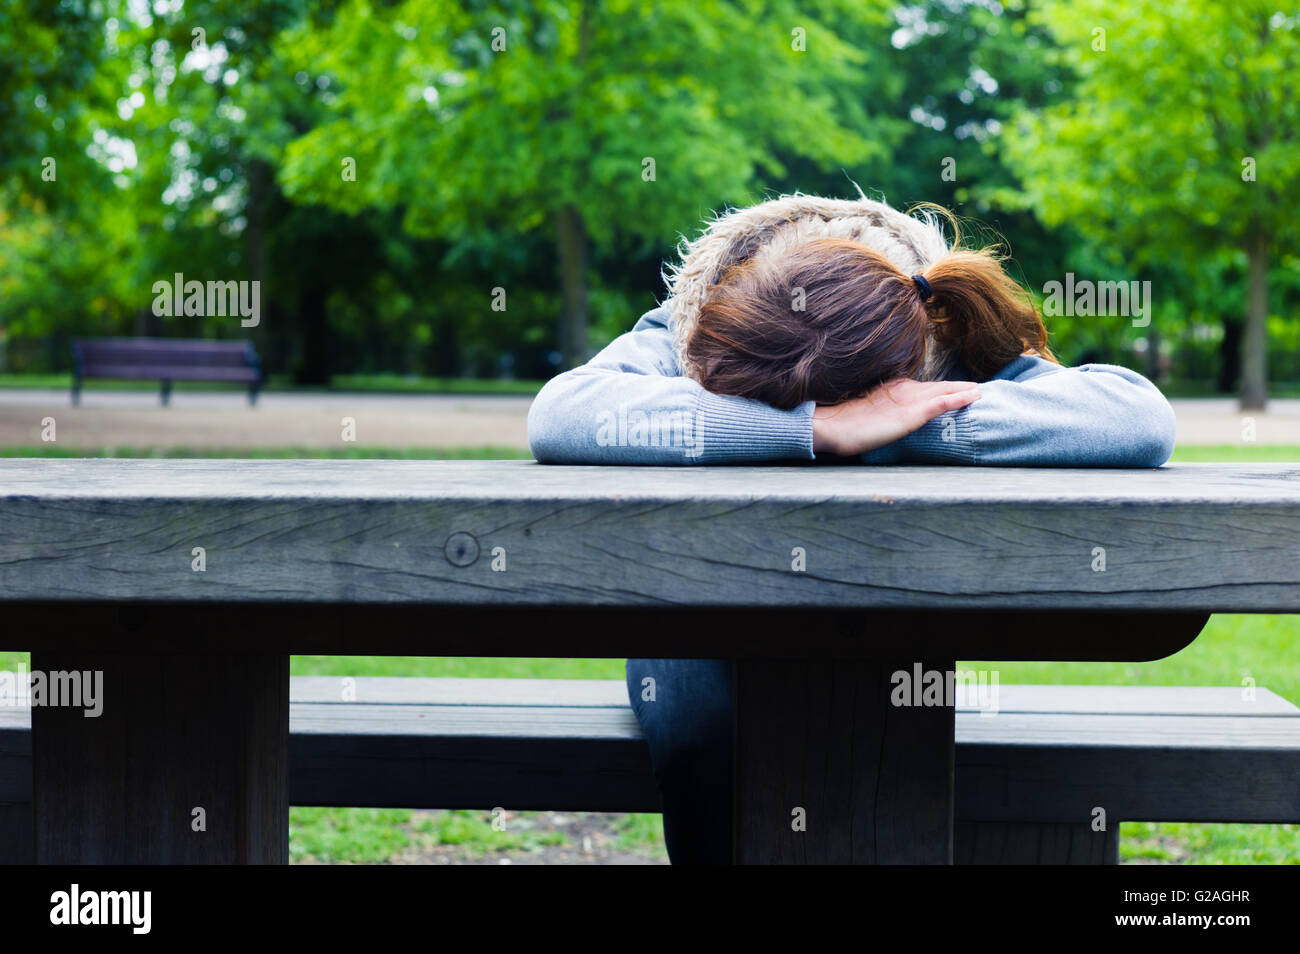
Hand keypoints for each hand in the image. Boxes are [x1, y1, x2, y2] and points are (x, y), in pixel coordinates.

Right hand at [812, 378, 980, 455]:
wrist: (828, 427)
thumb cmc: (840, 426)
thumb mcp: (866, 417)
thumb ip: (880, 412)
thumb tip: (886, 416)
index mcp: (893, 391)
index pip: (925, 389)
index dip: (944, 389)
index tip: (962, 390)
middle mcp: (903, 391)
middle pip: (938, 387)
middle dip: (958, 387)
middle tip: (980, 388)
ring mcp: (907, 401)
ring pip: (943, 392)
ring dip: (964, 391)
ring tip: (982, 391)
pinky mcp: (910, 413)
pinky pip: (940, 403)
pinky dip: (958, 399)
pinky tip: (974, 397)